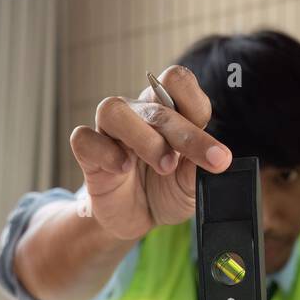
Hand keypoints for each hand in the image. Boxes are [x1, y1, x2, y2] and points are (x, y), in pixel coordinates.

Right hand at [68, 65, 231, 240]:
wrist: (137, 218)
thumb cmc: (166, 190)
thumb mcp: (192, 184)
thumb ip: (200, 169)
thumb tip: (216, 159)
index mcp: (168, 111)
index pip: (177, 81)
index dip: (196, 103)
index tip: (215, 146)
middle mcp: (137, 114)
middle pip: (155, 105)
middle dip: (186, 135)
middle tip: (209, 161)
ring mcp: (110, 131)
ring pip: (113, 110)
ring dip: (144, 138)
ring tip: (165, 165)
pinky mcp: (89, 153)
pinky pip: (83, 138)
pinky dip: (105, 152)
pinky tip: (122, 168)